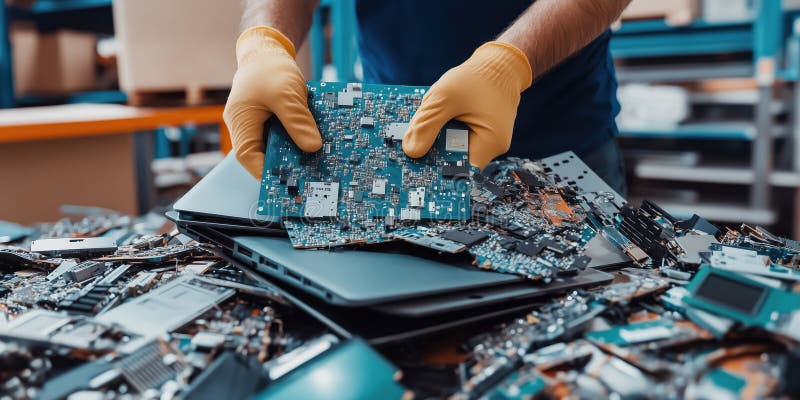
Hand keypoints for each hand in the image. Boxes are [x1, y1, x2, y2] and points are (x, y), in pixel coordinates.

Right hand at [223, 26, 321, 178]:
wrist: (268, 49)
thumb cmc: (270, 68)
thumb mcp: (287, 94)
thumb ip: (298, 121)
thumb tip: (313, 147)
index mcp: (241, 121)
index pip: (249, 157)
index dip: (266, 173)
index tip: (288, 183)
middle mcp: (245, 126)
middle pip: (262, 155)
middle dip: (284, 166)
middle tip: (308, 176)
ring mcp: (256, 124)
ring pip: (273, 147)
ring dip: (291, 154)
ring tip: (314, 163)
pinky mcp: (268, 121)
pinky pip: (281, 136)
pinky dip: (295, 140)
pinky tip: (312, 144)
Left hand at [402, 42, 532, 169]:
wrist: (500, 64)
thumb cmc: (477, 78)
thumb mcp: (445, 97)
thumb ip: (426, 124)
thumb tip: (410, 151)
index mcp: (489, 143)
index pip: (458, 170)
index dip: (434, 172)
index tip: (411, 171)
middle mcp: (489, 148)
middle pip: (453, 161)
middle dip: (430, 153)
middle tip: (405, 149)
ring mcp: (483, 141)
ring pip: (451, 149)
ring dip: (434, 139)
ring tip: (416, 129)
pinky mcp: (476, 133)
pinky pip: (454, 138)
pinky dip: (440, 130)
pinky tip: (427, 121)